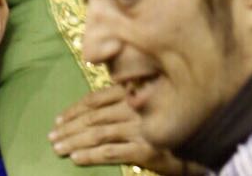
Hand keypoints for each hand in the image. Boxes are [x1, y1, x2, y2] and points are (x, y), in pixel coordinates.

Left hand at [50, 87, 192, 174]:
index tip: (58, 118)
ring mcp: (139, 128)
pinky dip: (91, 155)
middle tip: (51, 136)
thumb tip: (101, 105)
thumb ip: (130, 97)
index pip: (96, 99)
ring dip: (74, 141)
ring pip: (98, 133)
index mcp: (133, 93)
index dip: (75, 109)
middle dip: (69, 127)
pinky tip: (76, 158)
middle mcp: (134, 107)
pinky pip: (111, 152)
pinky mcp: (144, 149)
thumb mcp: (151, 101)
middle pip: (93, 117)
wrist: (200, 144)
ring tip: (57, 148)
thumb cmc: (173, 120)